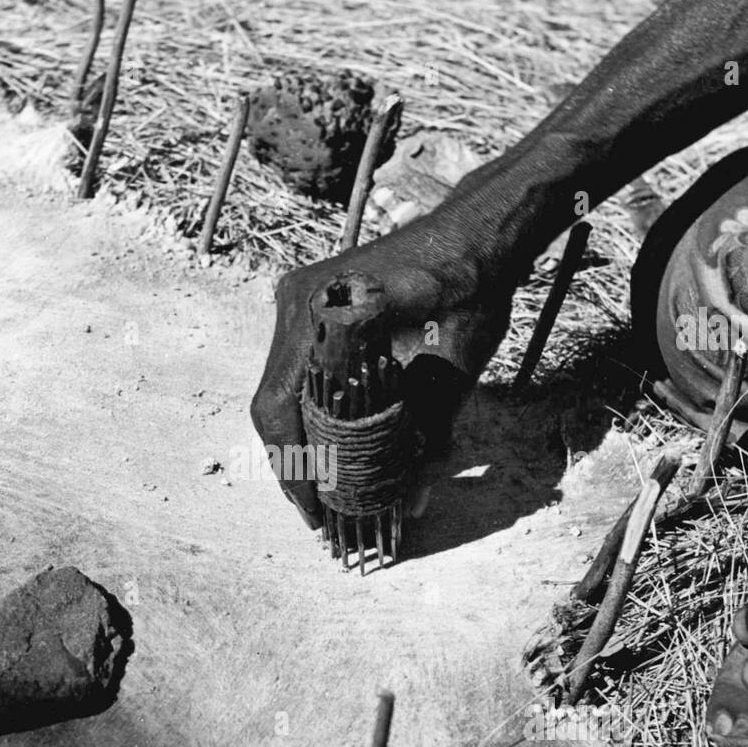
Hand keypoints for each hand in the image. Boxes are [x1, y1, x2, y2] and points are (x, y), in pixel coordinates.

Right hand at [250, 213, 510, 526]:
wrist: (476, 234)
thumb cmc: (471, 290)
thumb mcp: (454, 368)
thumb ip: (428, 434)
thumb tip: (410, 503)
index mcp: (320, 312)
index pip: (280, 404)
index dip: (291, 463)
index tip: (313, 508)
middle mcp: (295, 302)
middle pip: (271, 400)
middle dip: (290, 461)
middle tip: (315, 513)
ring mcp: (299, 300)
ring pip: (279, 387)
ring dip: (296, 438)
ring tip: (319, 487)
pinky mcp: (313, 304)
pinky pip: (295, 370)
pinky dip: (307, 411)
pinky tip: (327, 444)